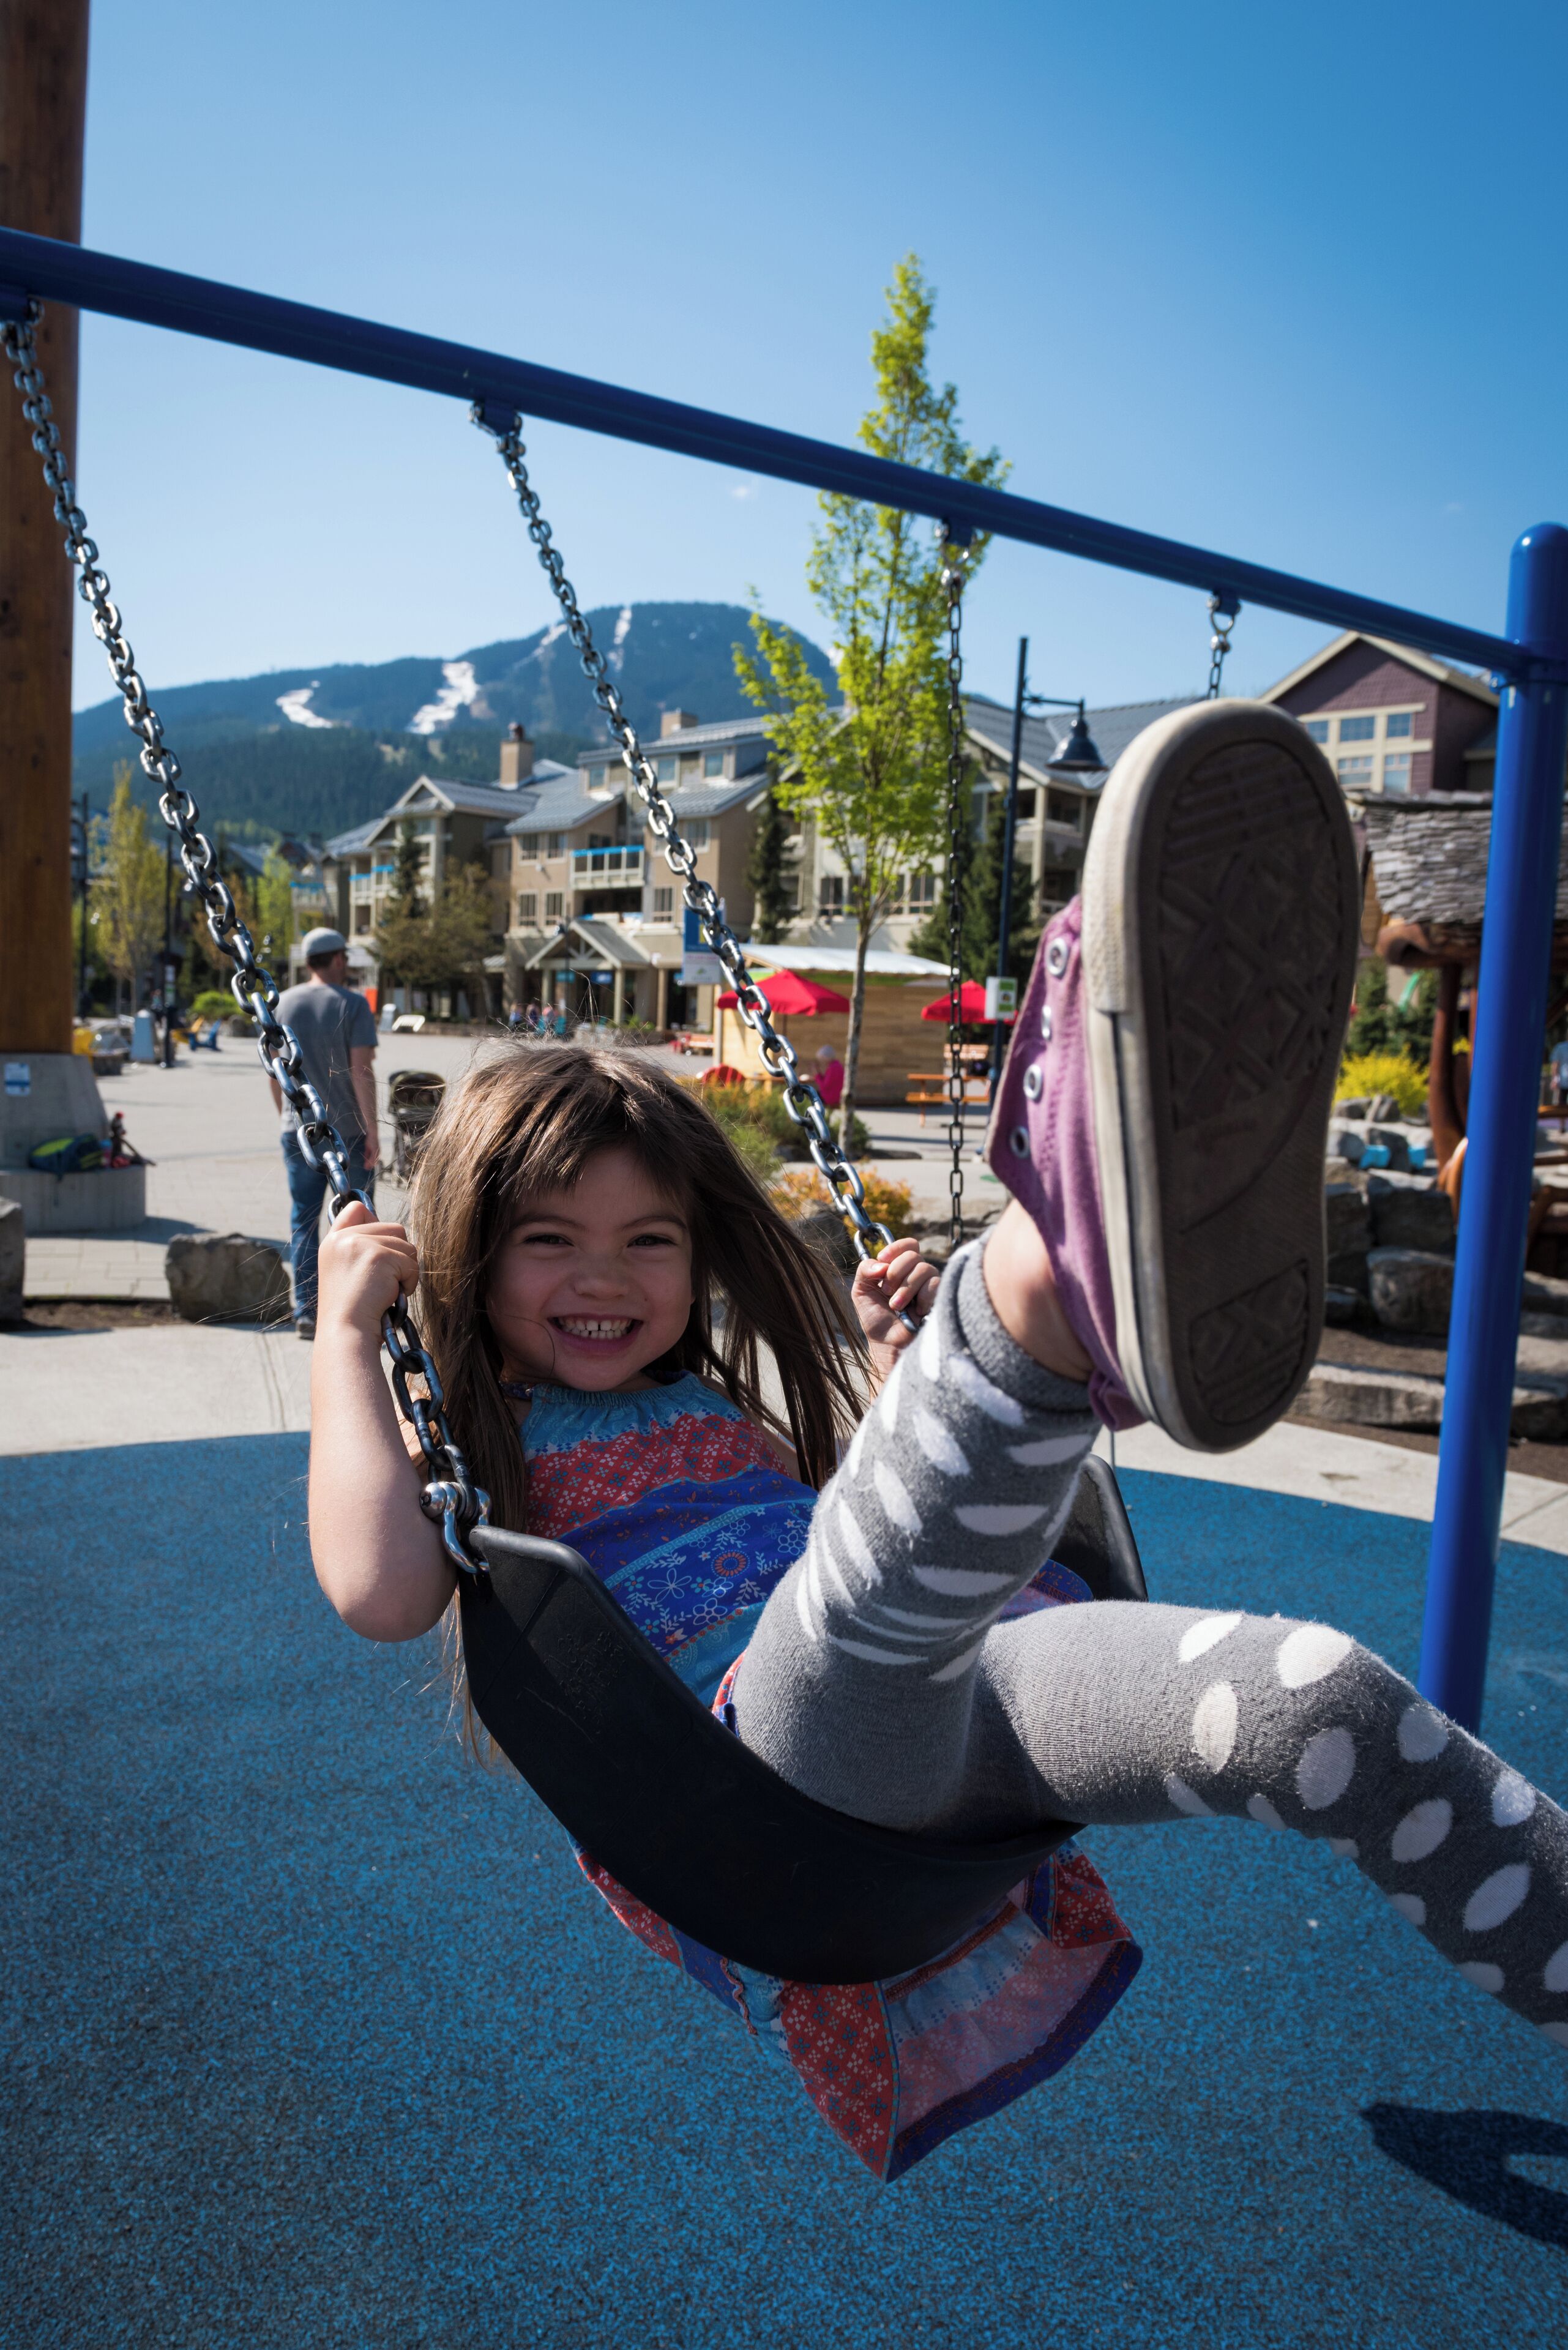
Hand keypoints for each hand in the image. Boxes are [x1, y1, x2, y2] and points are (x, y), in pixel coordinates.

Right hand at [317, 1199, 419, 1340]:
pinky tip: (391, 1296)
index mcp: (332, 1241)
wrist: (345, 1331)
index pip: (358, 1209)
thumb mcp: (343, 1273)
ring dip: (404, 1270)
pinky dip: (409, 1282)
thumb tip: (392, 1236)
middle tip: (385, 1280)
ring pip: (406, 1245)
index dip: (375, 1224)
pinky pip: (412, 1263)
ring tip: (386, 1290)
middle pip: (393, 1228)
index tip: (378, 1251)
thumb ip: (358, 1250)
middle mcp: (344, 1237)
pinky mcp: (380, 1255)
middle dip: (398, 1255)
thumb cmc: (350, 1312)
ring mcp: (361, 1244)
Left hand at [852, 1236, 939, 1386]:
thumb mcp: (861, 1291)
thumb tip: (882, 1264)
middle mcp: (917, 1273)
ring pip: (924, 1268)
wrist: (887, 1345)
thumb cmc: (876, 1319)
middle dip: (895, 1273)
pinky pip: (935, 1283)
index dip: (896, 1248)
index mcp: (899, 1268)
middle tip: (887, 1292)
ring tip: (896, 1306)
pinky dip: (922, 1297)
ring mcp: (930, 1285)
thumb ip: (865, 1270)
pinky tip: (916, 1311)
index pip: (908, 1245)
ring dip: (905, 1288)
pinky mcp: (941, 1297)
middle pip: (913, 1254)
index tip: (883, 1260)